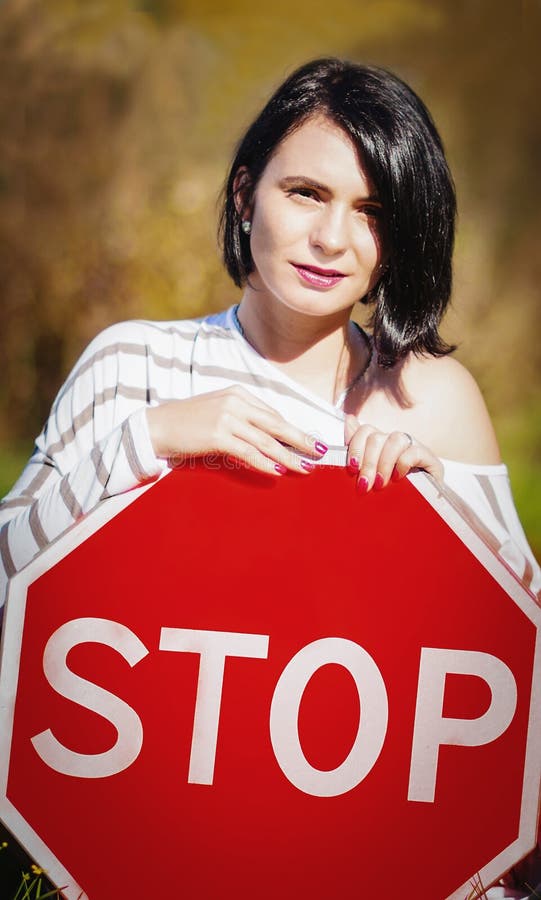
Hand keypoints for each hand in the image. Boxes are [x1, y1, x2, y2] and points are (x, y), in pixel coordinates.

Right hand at [146, 385, 326, 475]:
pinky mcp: (217, 435)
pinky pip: (247, 451)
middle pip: (277, 424)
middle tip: (321, 451)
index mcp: (238, 394)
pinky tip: (277, 471)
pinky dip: (264, 462)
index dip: (293, 430)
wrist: (156, 426)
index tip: (309, 442)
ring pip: (266, 440)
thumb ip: (242, 419)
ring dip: (287, 456)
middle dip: (301, 439)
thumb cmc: (187, 423)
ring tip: (303, 468)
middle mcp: (235, 402)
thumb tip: (268, 438)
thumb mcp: (217, 412)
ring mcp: (226, 417)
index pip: (272, 415)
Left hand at [344, 414, 442, 491]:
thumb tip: (349, 419)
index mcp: (380, 444)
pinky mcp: (430, 459)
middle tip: (364, 485)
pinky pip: (415, 451)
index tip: (352, 468)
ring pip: (396, 439)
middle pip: (377, 437)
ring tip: (380, 484)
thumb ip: (357, 452)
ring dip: (384, 463)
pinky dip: (403, 464)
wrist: (417, 513)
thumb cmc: (391, 494)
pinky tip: (398, 478)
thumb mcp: (369, 475)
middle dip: (368, 462)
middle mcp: (396, 441)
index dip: (356, 447)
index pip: (365, 430)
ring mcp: (414, 448)